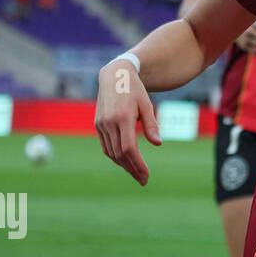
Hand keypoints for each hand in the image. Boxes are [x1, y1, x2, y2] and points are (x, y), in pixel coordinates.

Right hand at [94, 60, 161, 185]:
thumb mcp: (146, 104)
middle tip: (143, 180)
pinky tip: (126, 161)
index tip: (146, 175)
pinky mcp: (97, 125)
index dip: (138, 164)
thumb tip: (158, 143)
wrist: (114, 76)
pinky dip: (115, 156)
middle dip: (132, 169)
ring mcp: (101, 125)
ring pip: (111, 152)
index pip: (129, 149)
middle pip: (119, 154)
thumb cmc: (134, 90)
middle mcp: (109, 123)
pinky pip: (106, 146)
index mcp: (122, 117)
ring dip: (123, 165)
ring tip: (136, 173)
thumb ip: (151, 124)